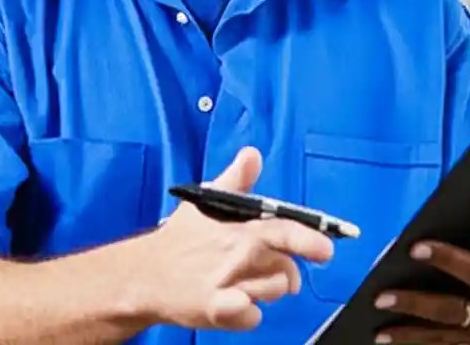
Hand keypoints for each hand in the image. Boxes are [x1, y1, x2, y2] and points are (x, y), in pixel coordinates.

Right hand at [131, 146, 334, 331]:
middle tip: (283, 276)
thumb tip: (253, 153)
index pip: (281, 228)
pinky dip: (247, 314)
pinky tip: (231, 302)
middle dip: (290, 274)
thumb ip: (236, 180)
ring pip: (272, 291)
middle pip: (284, 267)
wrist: (143, 275)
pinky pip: (252, 316)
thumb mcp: (205, 202)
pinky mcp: (214, 309)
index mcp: (238, 226)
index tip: (327, 249)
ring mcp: (224, 282)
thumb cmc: (180, 238)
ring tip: (241, 283)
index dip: (308, 239)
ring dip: (265, 290)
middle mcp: (234, 253)